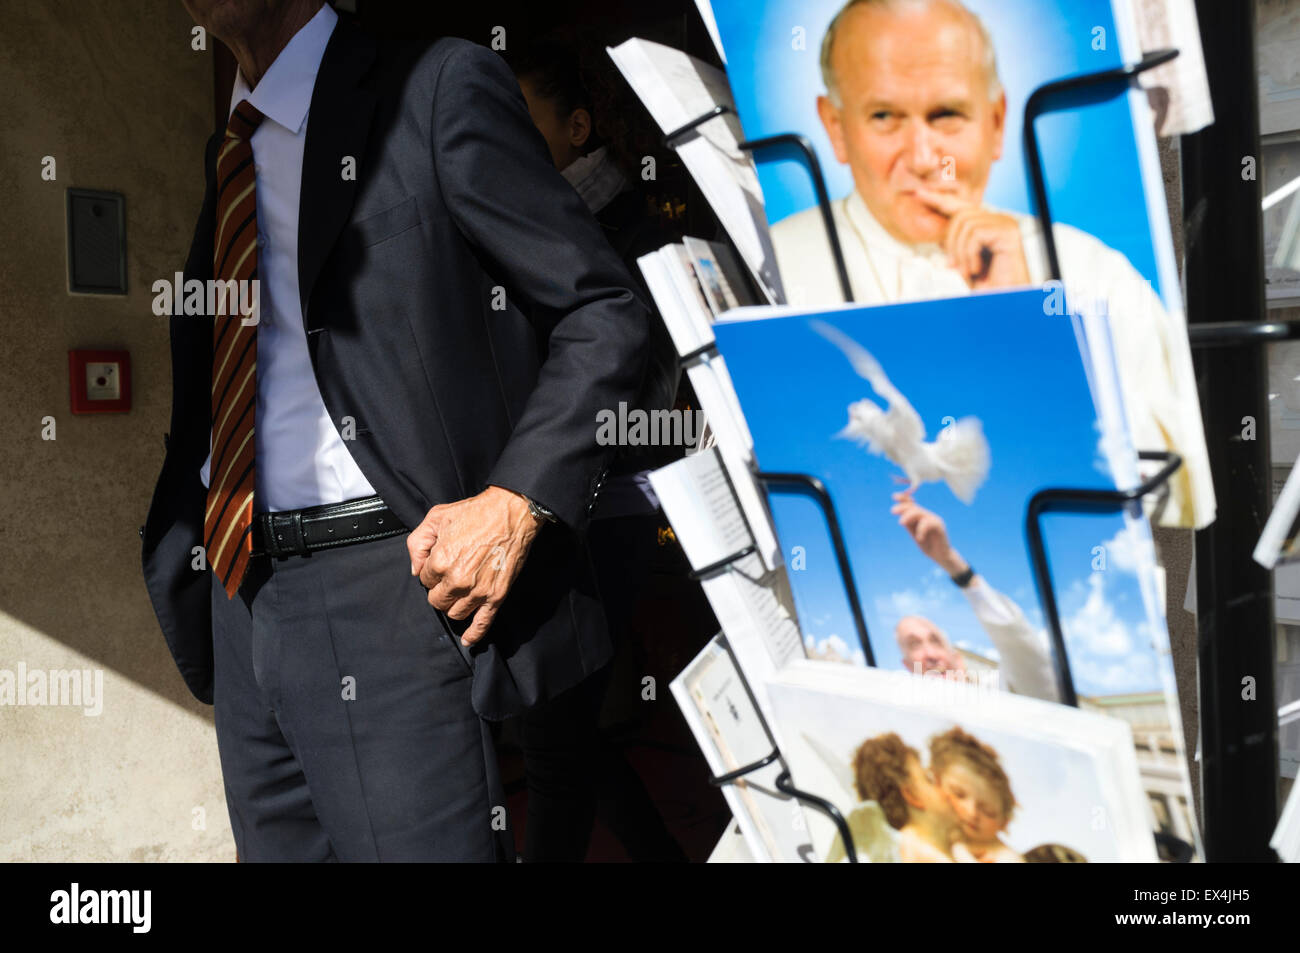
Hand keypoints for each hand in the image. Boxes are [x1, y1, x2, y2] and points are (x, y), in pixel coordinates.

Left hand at [407, 485, 541, 646]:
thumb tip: (415, 569)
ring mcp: (478, 591)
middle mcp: (457, 580)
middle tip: (449, 577)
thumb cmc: (476, 512)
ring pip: (455, 614)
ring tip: (460, 593)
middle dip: (439, 591)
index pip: (424, 580)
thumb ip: (417, 544)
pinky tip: (468, 640)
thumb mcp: (436, 517)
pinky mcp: (496, 596)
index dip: (431, 571)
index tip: (441, 562)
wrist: (512, 512)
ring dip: (454, 605)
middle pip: (437, 601)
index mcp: (440, 561)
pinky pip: (482, 624)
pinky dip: (474, 634)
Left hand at [891, 491, 965, 575]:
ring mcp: (934, 519)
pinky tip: (919, 538)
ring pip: (920, 513)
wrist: (940, 555)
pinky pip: (928, 523)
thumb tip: (901, 516)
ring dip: (908, 516)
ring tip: (901, 523)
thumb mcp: (914, 532)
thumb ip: (909, 524)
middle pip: (914, 507)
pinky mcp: (940, 526)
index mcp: (920, 516)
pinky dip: (921, 530)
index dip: (904, 498)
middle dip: (902, 507)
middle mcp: (927, 515)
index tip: (894, 496)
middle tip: (892, 511)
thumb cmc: (927, 544)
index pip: (912, 504)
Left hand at [913, 188, 1030, 290]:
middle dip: (950, 241)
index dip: (939, 199)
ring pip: (965, 224)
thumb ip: (955, 247)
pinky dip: (969, 254)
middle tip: (953, 265)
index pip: (961, 207)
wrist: (1004, 301)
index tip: (918, 193)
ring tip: (967, 270)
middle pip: (960, 214)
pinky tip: (976, 269)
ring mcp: (1005, 223)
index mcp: (989, 224)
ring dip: (959, 252)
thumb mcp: (964, 263)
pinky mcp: (1008, 231)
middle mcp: (999, 219)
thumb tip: (939, 236)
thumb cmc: (987, 286)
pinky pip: (975, 233)